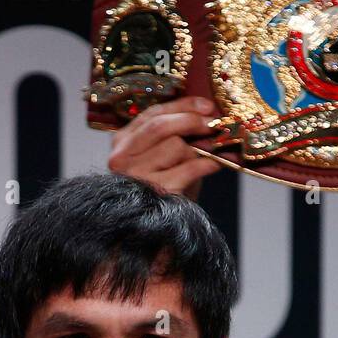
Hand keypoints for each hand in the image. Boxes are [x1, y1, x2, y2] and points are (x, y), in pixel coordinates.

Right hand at [107, 96, 223, 199]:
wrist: (157, 231)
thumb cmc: (163, 193)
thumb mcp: (164, 160)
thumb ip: (174, 136)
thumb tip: (206, 115)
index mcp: (122, 143)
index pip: (152, 115)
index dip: (182, 106)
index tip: (206, 106)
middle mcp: (122, 158)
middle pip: (161, 126)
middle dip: (191, 121)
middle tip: (214, 123)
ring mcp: (136, 176)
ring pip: (175, 146)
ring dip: (195, 152)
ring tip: (204, 160)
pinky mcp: (155, 192)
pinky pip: (188, 168)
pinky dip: (206, 165)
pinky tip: (215, 164)